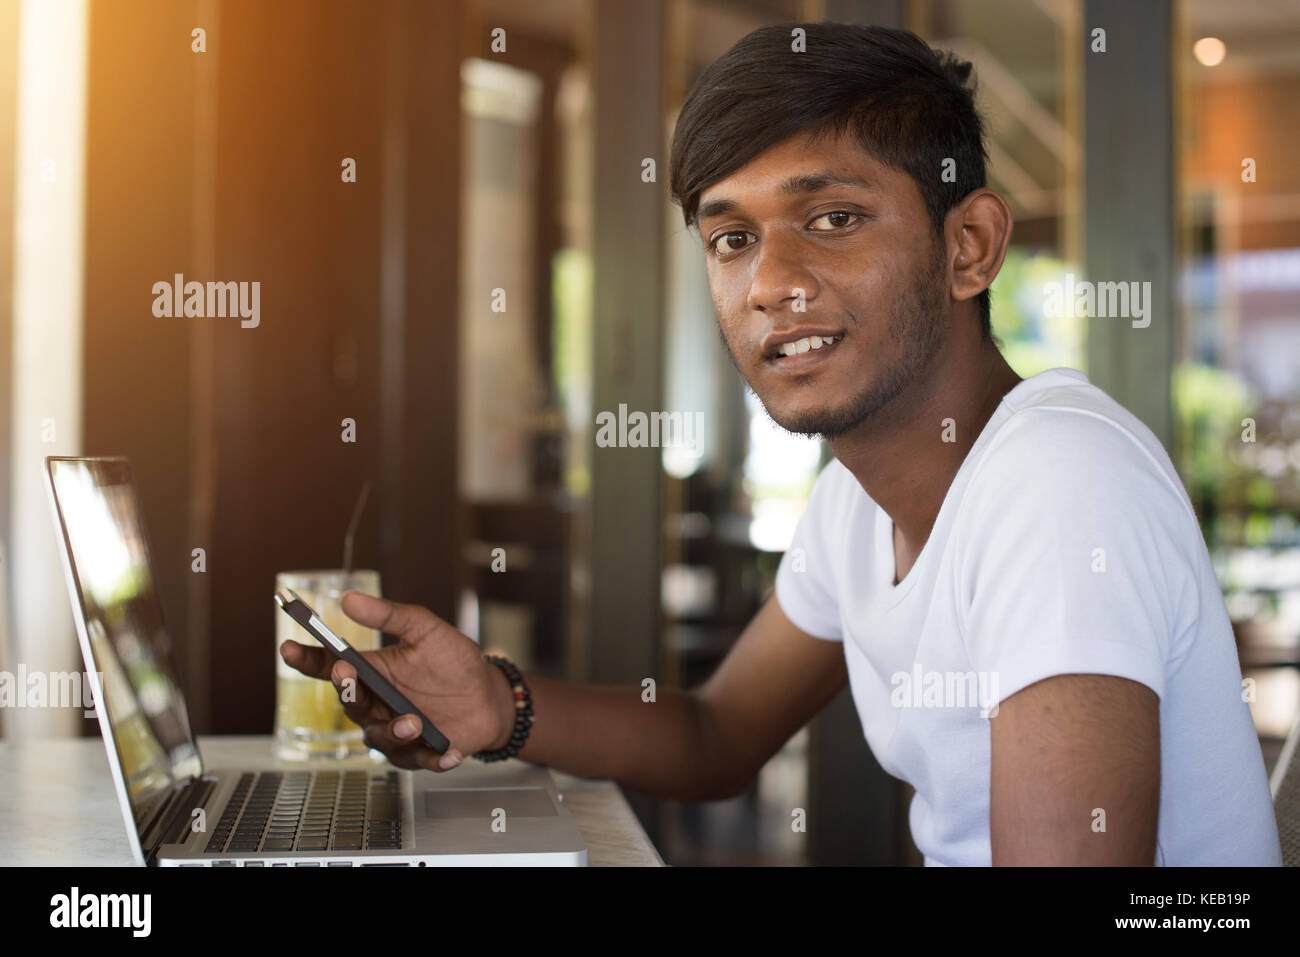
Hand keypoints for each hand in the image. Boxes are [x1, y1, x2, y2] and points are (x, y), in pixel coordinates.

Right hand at [279, 591, 511, 771]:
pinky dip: (433, 757)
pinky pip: (417, 760)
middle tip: (349, 676)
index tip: (288, 646)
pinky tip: (448, 751)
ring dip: (393, 730)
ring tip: (415, 721)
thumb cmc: (454, 662)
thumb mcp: (427, 630)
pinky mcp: (417, 754)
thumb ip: (390, 616)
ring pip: (377, 737)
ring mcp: (394, 731)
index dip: (305, 658)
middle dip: (347, 691)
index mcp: (372, 671)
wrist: (490, 696)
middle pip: (348, 702)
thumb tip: (349, 598)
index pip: (329, 667)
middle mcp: (376, 703)